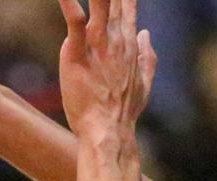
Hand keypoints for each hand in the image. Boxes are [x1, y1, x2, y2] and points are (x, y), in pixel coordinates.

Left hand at [56, 0, 157, 138]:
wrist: (109, 131)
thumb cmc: (123, 111)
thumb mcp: (143, 83)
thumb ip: (148, 57)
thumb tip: (148, 35)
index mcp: (129, 42)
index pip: (128, 5)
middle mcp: (116, 37)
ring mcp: (98, 43)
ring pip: (99, 1)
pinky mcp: (78, 51)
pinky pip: (74, 19)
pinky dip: (68, 2)